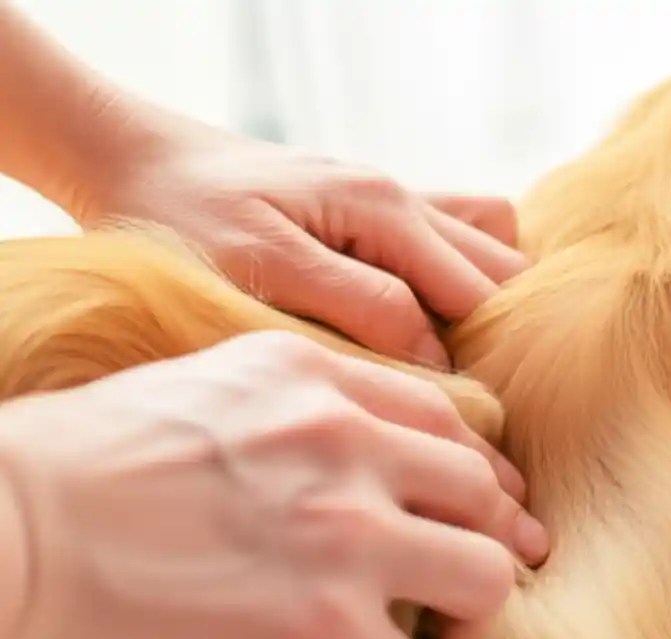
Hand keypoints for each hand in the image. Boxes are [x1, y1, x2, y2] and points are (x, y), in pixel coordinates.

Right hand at [0, 331, 546, 638]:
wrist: (0, 529)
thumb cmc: (75, 465)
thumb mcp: (202, 388)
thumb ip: (293, 405)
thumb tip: (349, 446)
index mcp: (315, 381)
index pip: (449, 424)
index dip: (473, 479)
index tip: (470, 515)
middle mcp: (345, 445)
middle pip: (484, 495)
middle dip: (491, 542)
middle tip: (462, 583)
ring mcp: (342, 536)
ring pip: (488, 578)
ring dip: (475, 619)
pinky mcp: (318, 633)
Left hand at [73, 102, 526, 367]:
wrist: (138, 156)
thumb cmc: (183, 216)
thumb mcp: (262, 267)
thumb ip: (358, 305)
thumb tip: (439, 356)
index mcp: (384, 207)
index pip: (472, 297)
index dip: (473, 362)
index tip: (453, 419)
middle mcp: (404, 196)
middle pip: (501, 271)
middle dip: (496, 333)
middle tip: (460, 396)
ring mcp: (397, 198)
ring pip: (495, 247)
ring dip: (487, 301)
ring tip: (455, 359)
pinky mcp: (380, 208)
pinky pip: (462, 233)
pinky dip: (467, 272)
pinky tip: (434, 315)